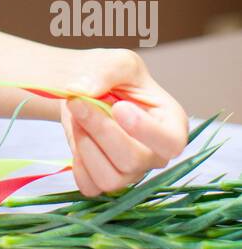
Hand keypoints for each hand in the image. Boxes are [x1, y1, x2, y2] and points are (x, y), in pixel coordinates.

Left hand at [59, 48, 187, 197]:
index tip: (119, 107)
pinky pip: (90, 187)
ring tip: (78, 116)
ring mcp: (132, 173)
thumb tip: (81, 90)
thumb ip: (104, 72)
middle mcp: (155, 155)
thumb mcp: (117, 62)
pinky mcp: (106, 182)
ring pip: (110, 178)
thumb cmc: (114, 76)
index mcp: (172, 125)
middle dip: (100, 129)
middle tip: (77, 100)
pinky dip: (77, 163)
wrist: (87, 91)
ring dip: (84, 144)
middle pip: (133, 160)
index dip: (144, 130)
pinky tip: (77, 138)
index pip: (172, 143)